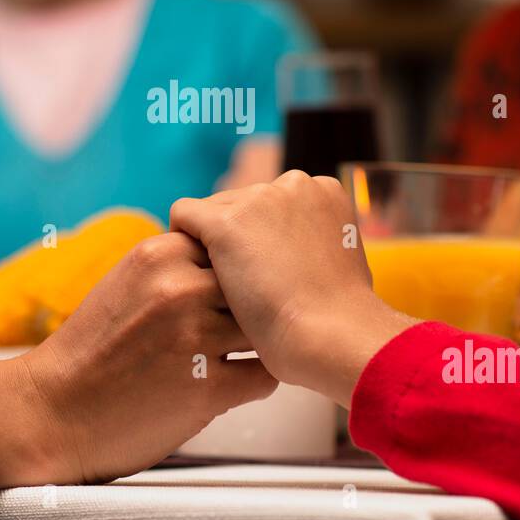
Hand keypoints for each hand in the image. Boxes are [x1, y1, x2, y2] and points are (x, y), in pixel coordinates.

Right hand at [0, 232, 275, 518]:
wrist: (50, 413)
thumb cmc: (90, 352)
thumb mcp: (127, 282)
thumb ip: (176, 266)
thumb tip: (231, 259)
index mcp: (159, 255)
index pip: (234, 246)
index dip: (240, 271)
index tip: (233, 290)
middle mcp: (181, 289)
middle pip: (257, 285)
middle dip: (256, 306)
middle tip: (249, 324)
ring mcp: (197, 338)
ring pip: (267, 328)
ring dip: (259, 344)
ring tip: (238, 354)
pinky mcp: (209, 389)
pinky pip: (264, 375)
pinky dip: (255, 380)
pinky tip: (231, 382)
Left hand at [170, 171, 414, 405]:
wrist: (330, 336)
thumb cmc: (338, 316)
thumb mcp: (338, 261)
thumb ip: (313, 240)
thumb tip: (293, 249)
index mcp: (322, 190)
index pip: (272, 202)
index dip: (262, 238)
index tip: (265, 271)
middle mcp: (292, 184)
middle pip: (241, 203)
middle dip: (237, 238)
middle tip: (239, 284)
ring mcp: (258, 200)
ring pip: (212, 210)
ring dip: (211, 243)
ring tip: (216, 285)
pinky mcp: (224, 223)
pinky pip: (184, 214)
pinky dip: (182, 241)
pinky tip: (187, 273)